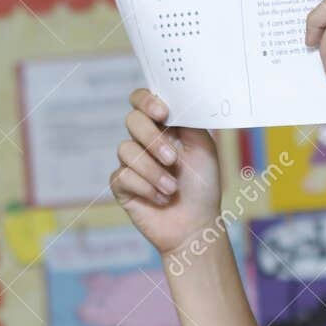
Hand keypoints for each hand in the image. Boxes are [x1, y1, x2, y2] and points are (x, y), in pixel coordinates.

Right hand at [110, 90, 223, 256]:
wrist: (196, 225)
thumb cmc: (203, 187)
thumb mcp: (204, 148)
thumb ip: (189, 121)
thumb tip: (175, 99)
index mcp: (163, 128)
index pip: (142, 100)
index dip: (146, 101)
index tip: (162, 113)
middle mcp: (144, 141)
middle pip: (132, 120)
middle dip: (153, 140)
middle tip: (173, 159)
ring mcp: (131, 163)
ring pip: (126, 150)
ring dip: (153, 171)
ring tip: (172, 188)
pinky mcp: (122, 185)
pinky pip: (123, 176)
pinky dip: (146, 188)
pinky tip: (161, 199)